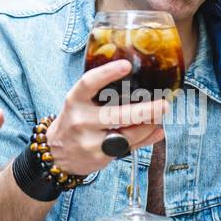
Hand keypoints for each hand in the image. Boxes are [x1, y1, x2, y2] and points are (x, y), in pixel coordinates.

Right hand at [45, 60, 168, 175]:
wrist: (56, 154)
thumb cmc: (74, 123)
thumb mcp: (81, 104)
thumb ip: (103, 94)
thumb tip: (139, 86)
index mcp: (75, 100)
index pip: (89, 83)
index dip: (107, 73)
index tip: (127, 65)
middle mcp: (81, 119)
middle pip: (118, 114)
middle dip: (146, 110)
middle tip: (164, 105)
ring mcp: (89, 140)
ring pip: (128, 134)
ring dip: (148, 126)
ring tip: (159, 118)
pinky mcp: (99, 156)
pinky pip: (128, 147)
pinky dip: (145, 139)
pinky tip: (155, 132)